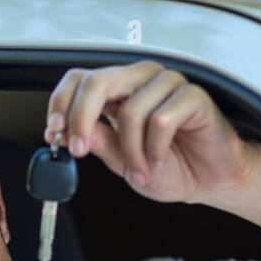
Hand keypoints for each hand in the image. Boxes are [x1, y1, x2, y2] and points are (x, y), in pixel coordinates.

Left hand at [44, 61, 252, 203]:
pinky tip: (160, 160)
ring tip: (141, 170)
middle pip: (98, 82)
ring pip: (130, 110)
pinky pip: (161, 119)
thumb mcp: (120, 161)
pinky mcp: (193, 96)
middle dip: (81, 119)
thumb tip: (67, 129)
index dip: (61, 102)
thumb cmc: (169, 167)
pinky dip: (155, 149)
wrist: (208, 181)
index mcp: (119, 92)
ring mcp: (167, 85)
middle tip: (79, 150)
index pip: (80, 79)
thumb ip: (97, 141)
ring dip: (131, 152)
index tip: (53, 132)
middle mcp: (140, 82)